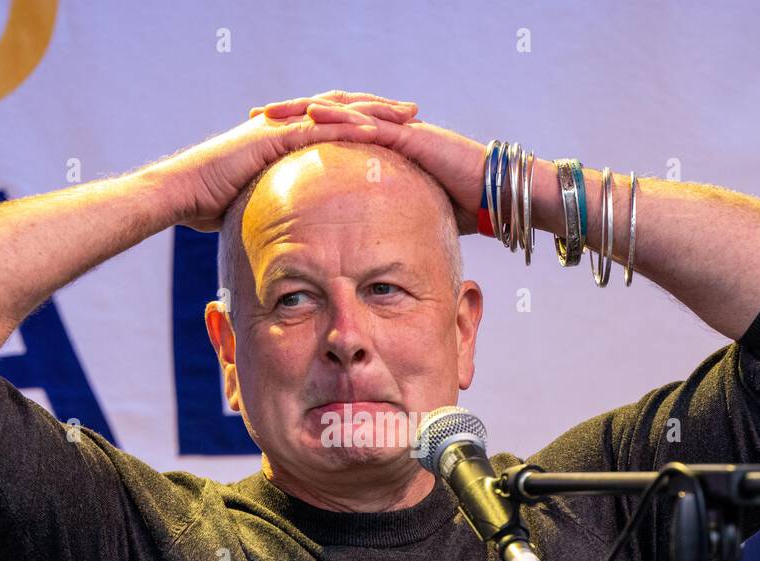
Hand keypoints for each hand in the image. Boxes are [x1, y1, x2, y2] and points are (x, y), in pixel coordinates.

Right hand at [166, 105, 412, 231]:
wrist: (182, 194)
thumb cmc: (210, 204)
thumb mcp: (254, 202)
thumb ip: (277, 206)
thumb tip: (293, 230)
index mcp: (283, 137)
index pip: (331, 122)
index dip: (362, 123)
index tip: (394, 129)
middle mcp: (283, 124)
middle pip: (340, 108)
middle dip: (378, 108)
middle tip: (412, 111)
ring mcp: (278, 127)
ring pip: (335, 111)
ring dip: (373, 111)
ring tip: (406, 116)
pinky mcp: (273, 136)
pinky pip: (317, 127)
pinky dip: (347, 127)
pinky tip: (375, 131)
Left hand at [251, 92, 488, 235]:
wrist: (501, 197)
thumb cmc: (467, 209)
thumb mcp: (415, 215)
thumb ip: (392, 222)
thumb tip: (374, 252)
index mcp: (385, 149)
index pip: (337, 133)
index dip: (303, 132)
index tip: (270, 136)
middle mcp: (390, 131)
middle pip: (333, 114)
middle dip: (293, 112)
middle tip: (258, 114)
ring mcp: (400, 129)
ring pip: (345, 110)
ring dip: (307, 109)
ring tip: (274, 111)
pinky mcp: (412, 135)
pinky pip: (371, 122)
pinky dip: (342, 117)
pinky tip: (314, 115)